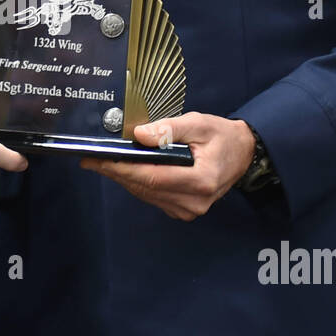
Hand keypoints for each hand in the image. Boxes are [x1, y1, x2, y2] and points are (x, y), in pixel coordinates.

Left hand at [81, 113, 254, 221]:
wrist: (242, 154)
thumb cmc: (222, 137)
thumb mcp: (199, 123)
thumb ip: (168, 129)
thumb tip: (138, 136)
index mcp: (202, 180)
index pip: (153, 177)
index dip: (123, 169)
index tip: (99, 160)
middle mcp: (195, 201)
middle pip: (146, 188)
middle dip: (117, 173)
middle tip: (92, 159)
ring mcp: (189, 210)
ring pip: (146, 194)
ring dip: (124, 179)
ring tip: (104, 163)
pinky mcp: (183, 211)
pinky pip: (153, 197)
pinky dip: (138, 184)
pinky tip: (126, 171)